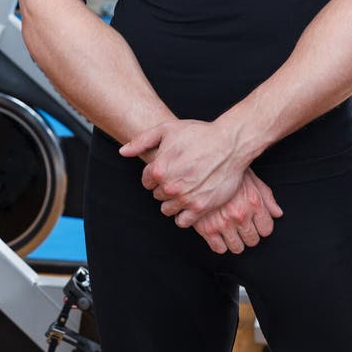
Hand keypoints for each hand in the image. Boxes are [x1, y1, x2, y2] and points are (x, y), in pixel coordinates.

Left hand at [120, 118, 248, 225]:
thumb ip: (141, 141)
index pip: (146, 181)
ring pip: (167, 210)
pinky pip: (183, 221)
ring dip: (173, 202)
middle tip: (180, 176)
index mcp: (159, 169)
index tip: (168, 169)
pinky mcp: (200, 208)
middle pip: (157, 195)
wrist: (229, 144)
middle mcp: (170, 186)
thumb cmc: (199, 134)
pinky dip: (184, 215)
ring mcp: (185, 199)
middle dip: (165, 187)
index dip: (156, 175)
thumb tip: (122, 152)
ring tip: (186, 189)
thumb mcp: (166, 129)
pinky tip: (190, 202)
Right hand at [192, 168, 282, 254]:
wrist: (202, 163)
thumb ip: (267, 197)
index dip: (261, 227)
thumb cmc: (227, 169)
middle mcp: (240, 214)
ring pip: (237, 247)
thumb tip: (277, 213)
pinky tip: (217, 233)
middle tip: (241, 226)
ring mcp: (223, 222)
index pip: (266, 229)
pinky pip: (218, 248)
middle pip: (252, 240)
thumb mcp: (252, 179)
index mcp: (254, 203)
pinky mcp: (206, 228)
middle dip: (248, 234)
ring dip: (235, 241)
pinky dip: (219, 244)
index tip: (254, 223)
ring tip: (229, 230)